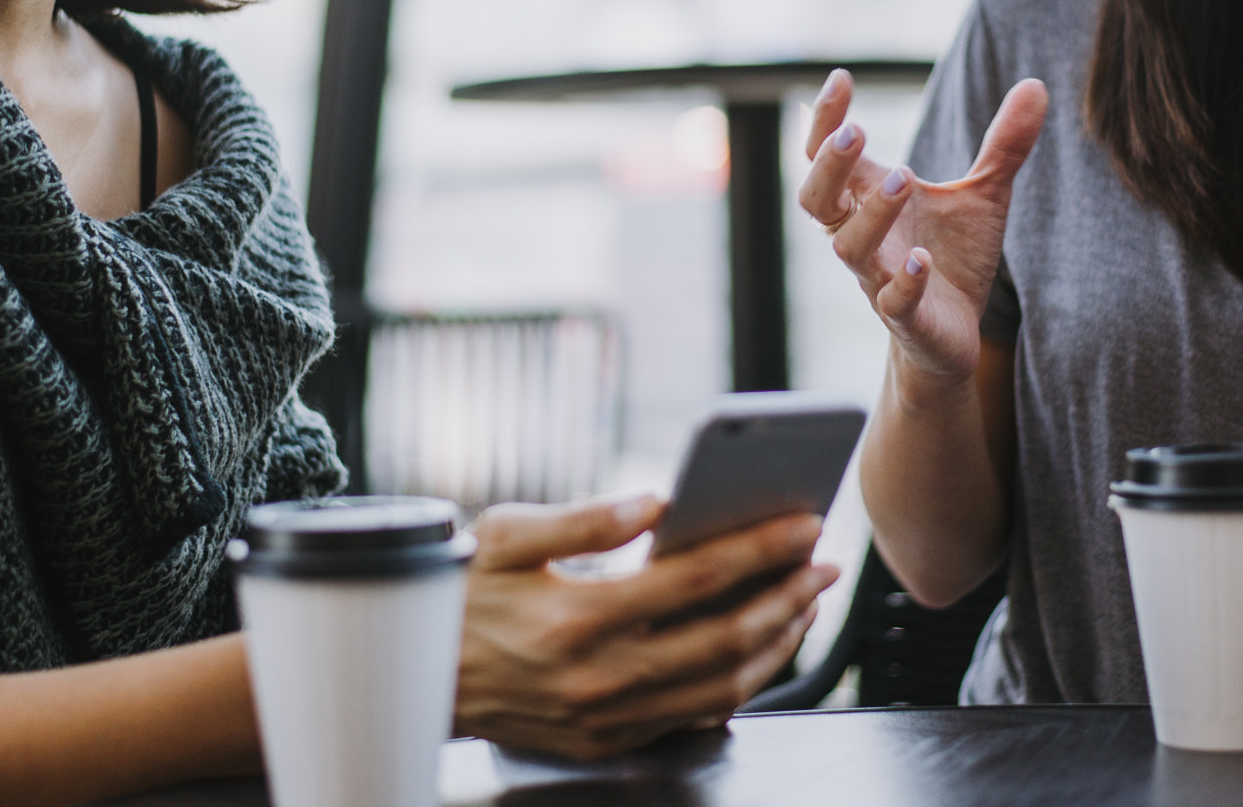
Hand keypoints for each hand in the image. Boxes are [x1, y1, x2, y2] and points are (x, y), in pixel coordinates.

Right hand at [454, 495, 838, 758]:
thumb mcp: (506, 535)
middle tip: (823, 563)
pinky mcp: (606, 742)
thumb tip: (658, 500)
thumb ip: (586, 516)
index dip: (757, 549)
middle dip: (787, 596)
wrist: (419, 678)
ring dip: (775, 643)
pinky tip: (756, 649)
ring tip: (802, 602)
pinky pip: (692, 716)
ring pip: (720, 686)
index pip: (694, 578)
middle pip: (724, 638)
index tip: (801, 523)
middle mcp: (598, 676)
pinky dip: (738, 683)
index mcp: (575, 616)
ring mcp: (606, 718)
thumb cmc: (461, 594)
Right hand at [798, 68, 1045, 385]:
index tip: (842, 77)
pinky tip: (922, 259)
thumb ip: (1003, 144)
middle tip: (856, 132)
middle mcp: (864, 236)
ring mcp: (880, 277)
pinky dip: (903, 280)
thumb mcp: (984, 195)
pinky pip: (893, 301)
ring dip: (871, 213)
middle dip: (829, 165)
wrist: (955, 334)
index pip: (826, 156)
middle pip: (816, 199)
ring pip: (849, 247)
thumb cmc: (953, 257)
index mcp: (869, 199)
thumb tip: (1036, 85)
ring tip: (905, 178)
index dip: (825, 119)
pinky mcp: (907, 317)